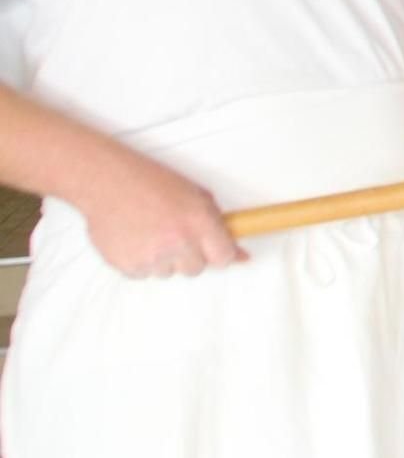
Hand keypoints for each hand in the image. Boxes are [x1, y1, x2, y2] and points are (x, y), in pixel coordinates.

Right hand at [76, 153, 245, 279]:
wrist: (108, 183)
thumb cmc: (152, 183)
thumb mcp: (196, 196)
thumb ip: (220, 225)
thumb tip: (241, 255)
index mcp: (199, 222)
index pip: (223, 258)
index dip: (220, 254)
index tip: (215, 250)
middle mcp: (178, 242)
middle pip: (196, 269)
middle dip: (190, 255)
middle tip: (176, 234)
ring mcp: (152, 257)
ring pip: (168, 273)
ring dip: (165, 259)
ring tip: (151, 232)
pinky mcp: (128, 266)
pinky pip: (144, 274)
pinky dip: (142, 262)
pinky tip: (136, 239)